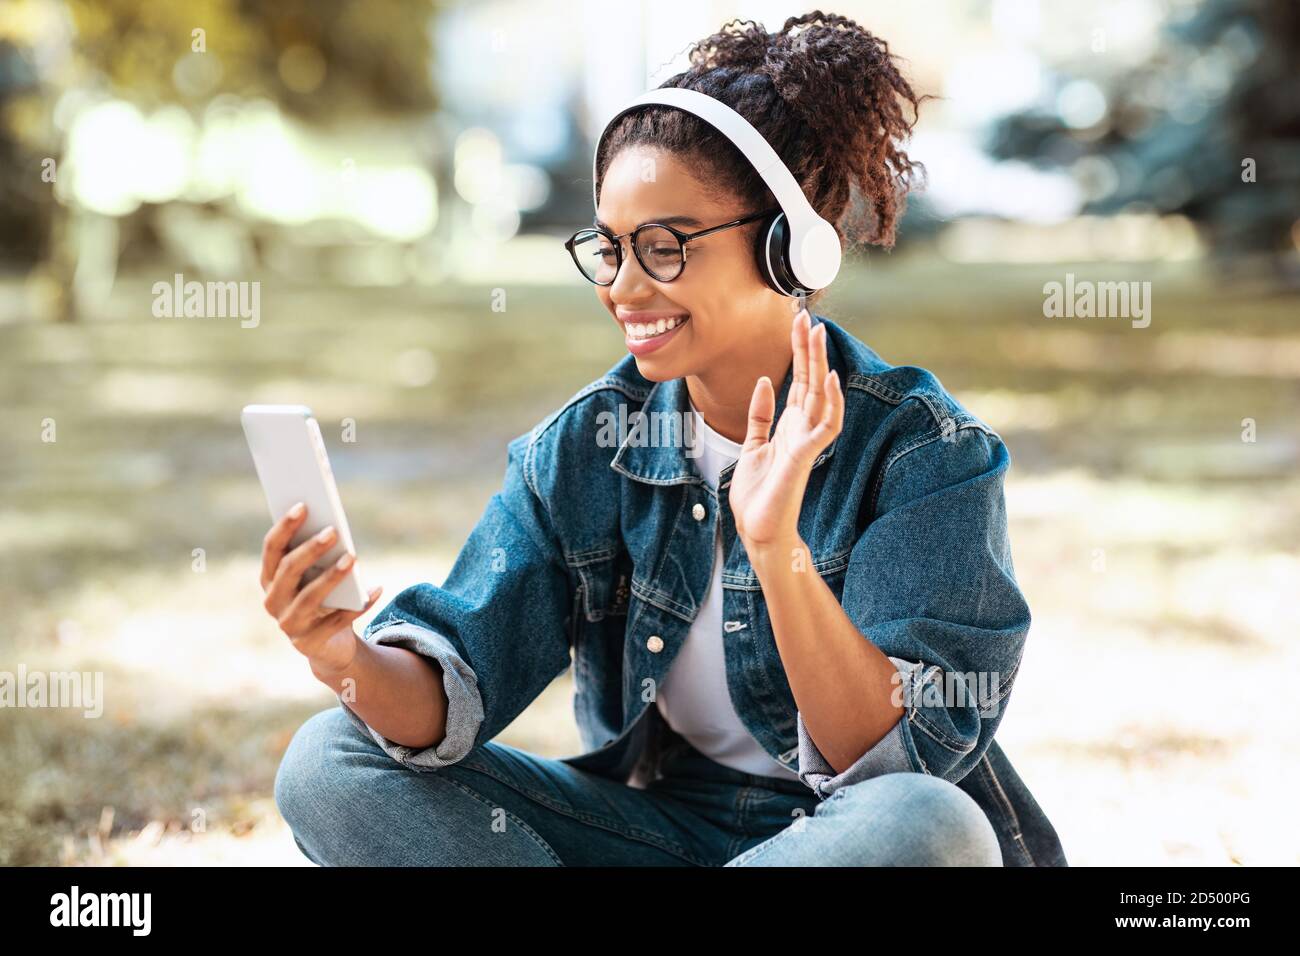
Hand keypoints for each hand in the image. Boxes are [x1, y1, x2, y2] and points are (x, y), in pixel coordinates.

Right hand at [260, 502, 381, 672]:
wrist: (330, 645)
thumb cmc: (324, 598)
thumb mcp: (317, 577)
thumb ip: (318, 556)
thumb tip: (333, 528)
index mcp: (269, 579)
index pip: (272, 549)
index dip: (285, 527)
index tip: (303, 506)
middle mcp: (273, 602)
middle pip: (288, 571)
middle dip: (310, 549)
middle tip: (333, 531)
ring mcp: (290, 625)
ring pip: (309, 597)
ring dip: (331, 576)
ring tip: (353, 557)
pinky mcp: (311, 644)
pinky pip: (338, 621)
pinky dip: (359, 605)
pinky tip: (377, 589)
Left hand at [729, 308, 843, 549]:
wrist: (758, 530)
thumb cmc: (758, 494)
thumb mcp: (752, 445)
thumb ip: (759, 415)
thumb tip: (764, 381)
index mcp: (790, 426)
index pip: (799, 381)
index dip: (799, 352)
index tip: (797, 323)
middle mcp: (802, 430)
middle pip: (810, 381)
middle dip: (809, 349)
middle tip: (806, 316)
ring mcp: (807, 442)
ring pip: (821, 396)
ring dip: (820, 364)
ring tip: (817, 335)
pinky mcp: (806, 457)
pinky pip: (825, 426)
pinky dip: (830, 402)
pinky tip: (828, 378)